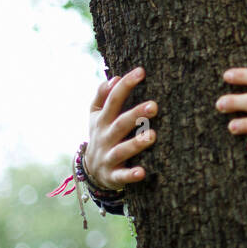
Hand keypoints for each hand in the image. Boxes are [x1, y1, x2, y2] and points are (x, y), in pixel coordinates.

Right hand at [85, 66, 157, 189]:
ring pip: (121, 150)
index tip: (141, 71)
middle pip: (120, 124)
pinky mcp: (112, 175)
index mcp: (102, 120)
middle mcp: (104, 137)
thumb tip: (114, 78)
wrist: (91, 170)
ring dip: (136, 143)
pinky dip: (130, 175)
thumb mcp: (96, 116)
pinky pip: (121, 176)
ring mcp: (107, 157)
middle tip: (154, 105)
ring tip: (153, 135)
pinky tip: (142, 172)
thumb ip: (103, 96)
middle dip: (136, 114)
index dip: (125, 85)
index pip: (113, 99)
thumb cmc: (101, 134)